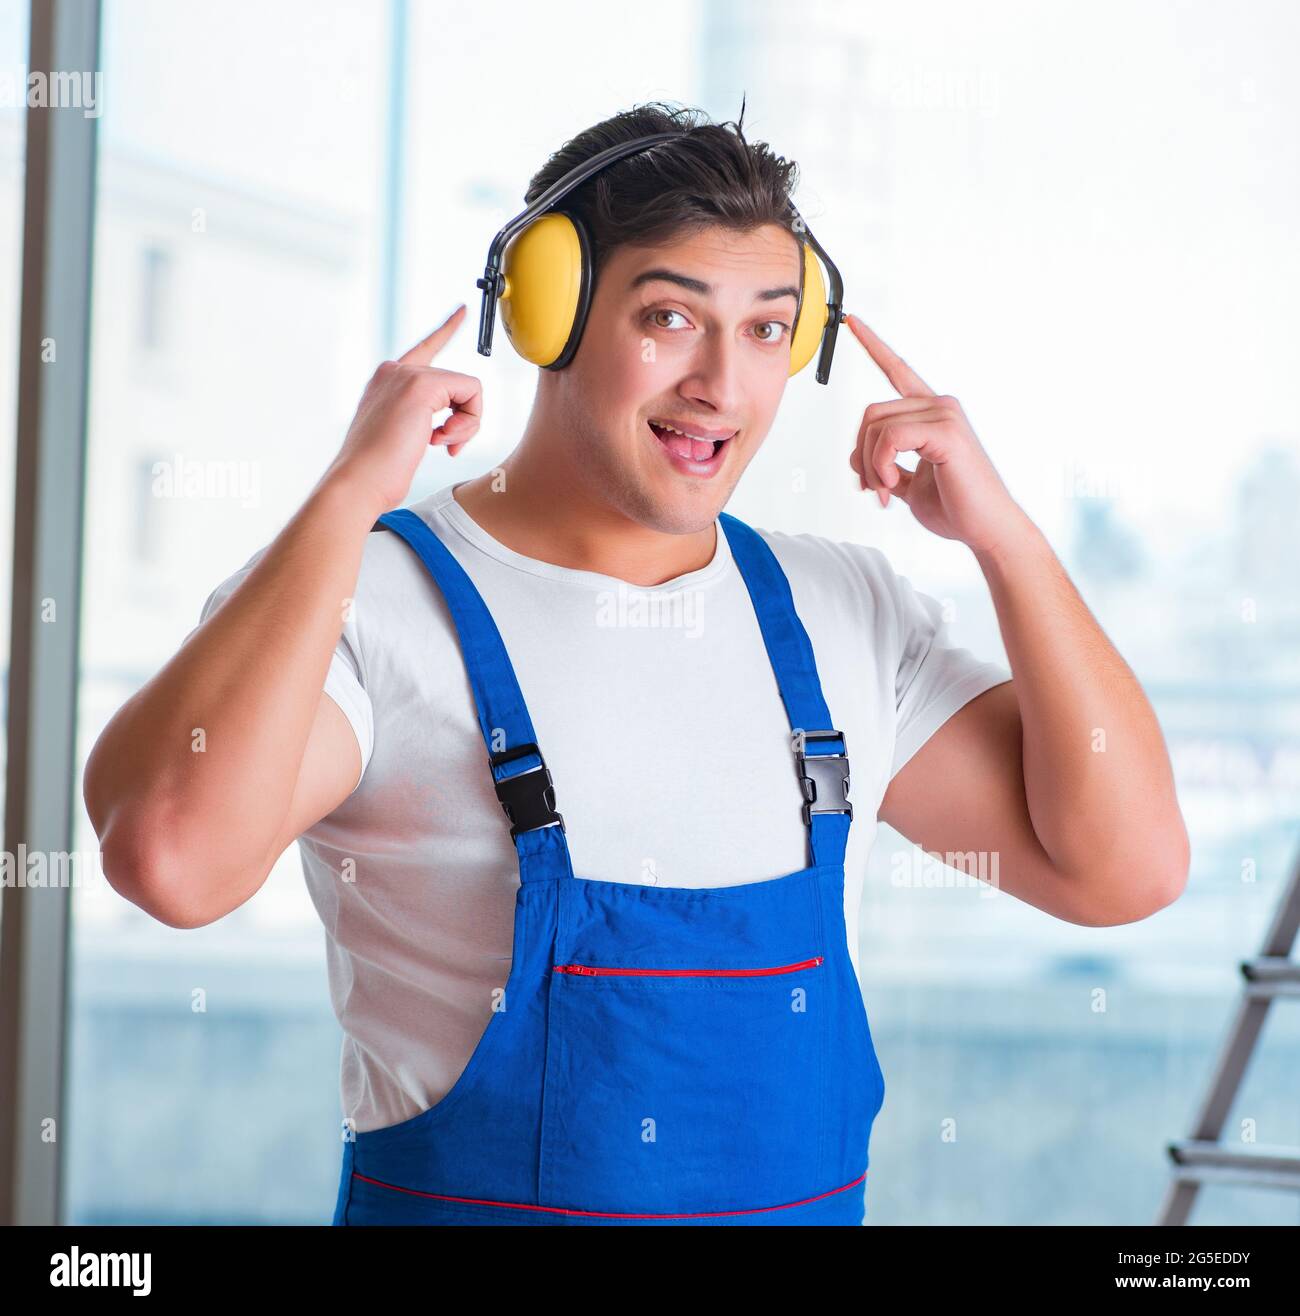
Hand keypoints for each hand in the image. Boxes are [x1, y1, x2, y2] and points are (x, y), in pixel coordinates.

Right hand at [321, 304, 481, 516]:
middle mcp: (394, 371)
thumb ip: (419, 421)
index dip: (446, 330)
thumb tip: (447, 425)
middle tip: (444, 446)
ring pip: (467, 388)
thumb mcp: (399, 438)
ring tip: (441, 444)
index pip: (424, 349)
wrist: (359, 481)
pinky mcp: (421, 385)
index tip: (463, 312)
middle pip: (456, 383)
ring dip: (466, 424)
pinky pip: (471, 392)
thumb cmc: (377, 473)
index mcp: (386, 382)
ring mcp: (405, 375)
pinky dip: (468, 422)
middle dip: (463, 420)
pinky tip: (441, 441)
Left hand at [844, 313, 1028, 555]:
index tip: (853, 320)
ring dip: (869, 466)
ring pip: (875, 426)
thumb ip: (886, 465)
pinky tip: (894, 486)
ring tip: (887, 492)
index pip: (897, 370)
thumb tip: (859, 459)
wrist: (986, 529)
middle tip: (874, 489)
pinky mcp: (946, 431)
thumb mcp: (910, 484)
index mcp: (931, 413)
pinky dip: (880, 465)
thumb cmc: (956, 508)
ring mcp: (945, 414)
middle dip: (860, 456)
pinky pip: (889, 438)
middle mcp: (939, 405)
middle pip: (869, 414)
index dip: (873, 345)